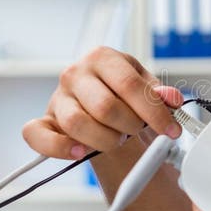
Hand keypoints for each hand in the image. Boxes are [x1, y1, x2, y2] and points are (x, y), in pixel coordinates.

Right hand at [22, 46, 183, 158]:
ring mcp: (57, 97)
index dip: (155, 112)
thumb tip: (171, 99)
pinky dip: (60, 147)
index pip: (130, 85)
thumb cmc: (122, 91)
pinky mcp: (44, 120)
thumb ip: (160, 93)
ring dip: (105, 139)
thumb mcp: (145, 85)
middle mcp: (75, 74)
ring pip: (78, 124)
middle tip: (138, 131)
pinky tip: (80, 152)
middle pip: (105, 107)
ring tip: (117, 139)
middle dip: (130, 126)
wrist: (100, 100)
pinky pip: (38, 135)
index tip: (172, 131)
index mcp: (102, 58)